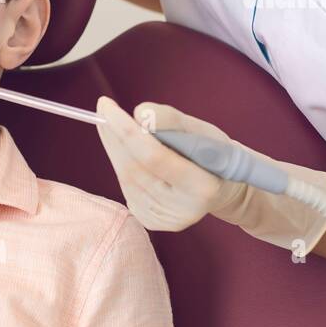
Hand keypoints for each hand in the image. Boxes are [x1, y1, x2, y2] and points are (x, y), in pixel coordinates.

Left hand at [96, 97, 325, 252]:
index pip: (154, 157)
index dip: (127, 130)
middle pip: (134, 168)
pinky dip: (121, 162)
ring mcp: (163, 219)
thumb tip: (139, 114)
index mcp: (202, 187)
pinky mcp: (150, 221)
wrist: (221, 187)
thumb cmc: (214, 152)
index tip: (107, 105)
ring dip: (114, 147)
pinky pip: (126, 186)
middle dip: (114, 136)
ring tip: (113, 125)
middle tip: (104, 109)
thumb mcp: (202, 130)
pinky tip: (126, 150)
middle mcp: (180, 209)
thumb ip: (171, 121)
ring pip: (125, 177)